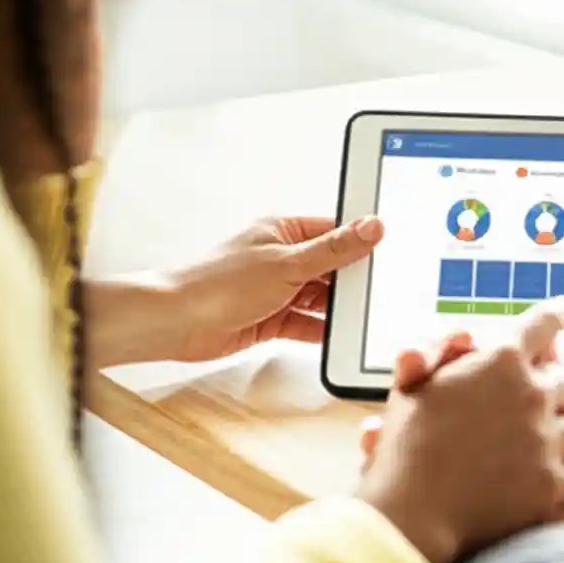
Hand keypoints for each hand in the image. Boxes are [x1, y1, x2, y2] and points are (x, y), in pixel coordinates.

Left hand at [168, 216, 383, 361]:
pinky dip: (321, 329)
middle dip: (351, 280)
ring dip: (336, 308)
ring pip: (319, 297)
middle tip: (379, 290)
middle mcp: (281, 258)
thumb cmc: (217, 283)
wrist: (175, 323)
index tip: (388, 251)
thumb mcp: (287, 263)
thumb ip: (334, 249)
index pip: (334, 230)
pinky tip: (339, 336)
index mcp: (284, 231)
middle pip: (330, 267)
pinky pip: (306, 323)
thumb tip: (371, 226)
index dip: (360, 241)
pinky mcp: (271, 318)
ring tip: (362, 317)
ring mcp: (276, 289)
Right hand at [356, 298, 563, 562]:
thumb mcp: (415, 385)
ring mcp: (548, 440)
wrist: (411, 510)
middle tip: (546, 400)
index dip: (557, 313)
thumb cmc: (404, 446)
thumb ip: (443, 355)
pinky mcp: (553, 484)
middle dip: (556, 388)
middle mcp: (533, 393)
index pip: (542, 323)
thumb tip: (467, 336)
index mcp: (501, 360)